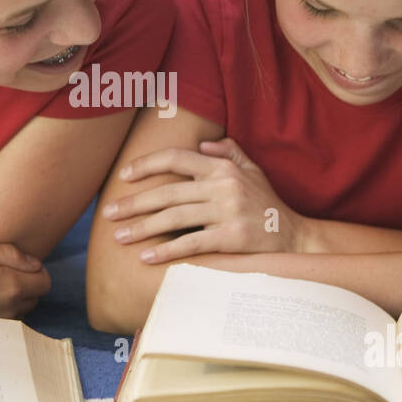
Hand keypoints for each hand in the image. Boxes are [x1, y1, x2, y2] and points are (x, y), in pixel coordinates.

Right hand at [0, 240, 50, 317]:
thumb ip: (8, 254)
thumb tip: (34, 263)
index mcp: (8, 286)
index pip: (45, 282)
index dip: (34, 269)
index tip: (16, 263)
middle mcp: (6, 312)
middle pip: (33, 299)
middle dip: (24, 284)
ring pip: (17, 312)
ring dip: (9, 300)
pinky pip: (0, 324)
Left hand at [104, 137, 308, 262]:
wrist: (294, 236)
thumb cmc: (267, 204)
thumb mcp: (253, 170)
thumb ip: (229, 152)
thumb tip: (202, 144)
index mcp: (222, 167)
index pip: (176, 157)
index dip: (147, 165)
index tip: (123, 176)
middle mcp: (223, 186)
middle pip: (167, 191)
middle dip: (133, 203)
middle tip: (107, 213)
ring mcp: (227, 212)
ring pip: (173, 217)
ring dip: (142, 228)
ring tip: (119, 237)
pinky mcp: (231, 237)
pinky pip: (191, 243)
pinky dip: (166, 251)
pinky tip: (146, 257)